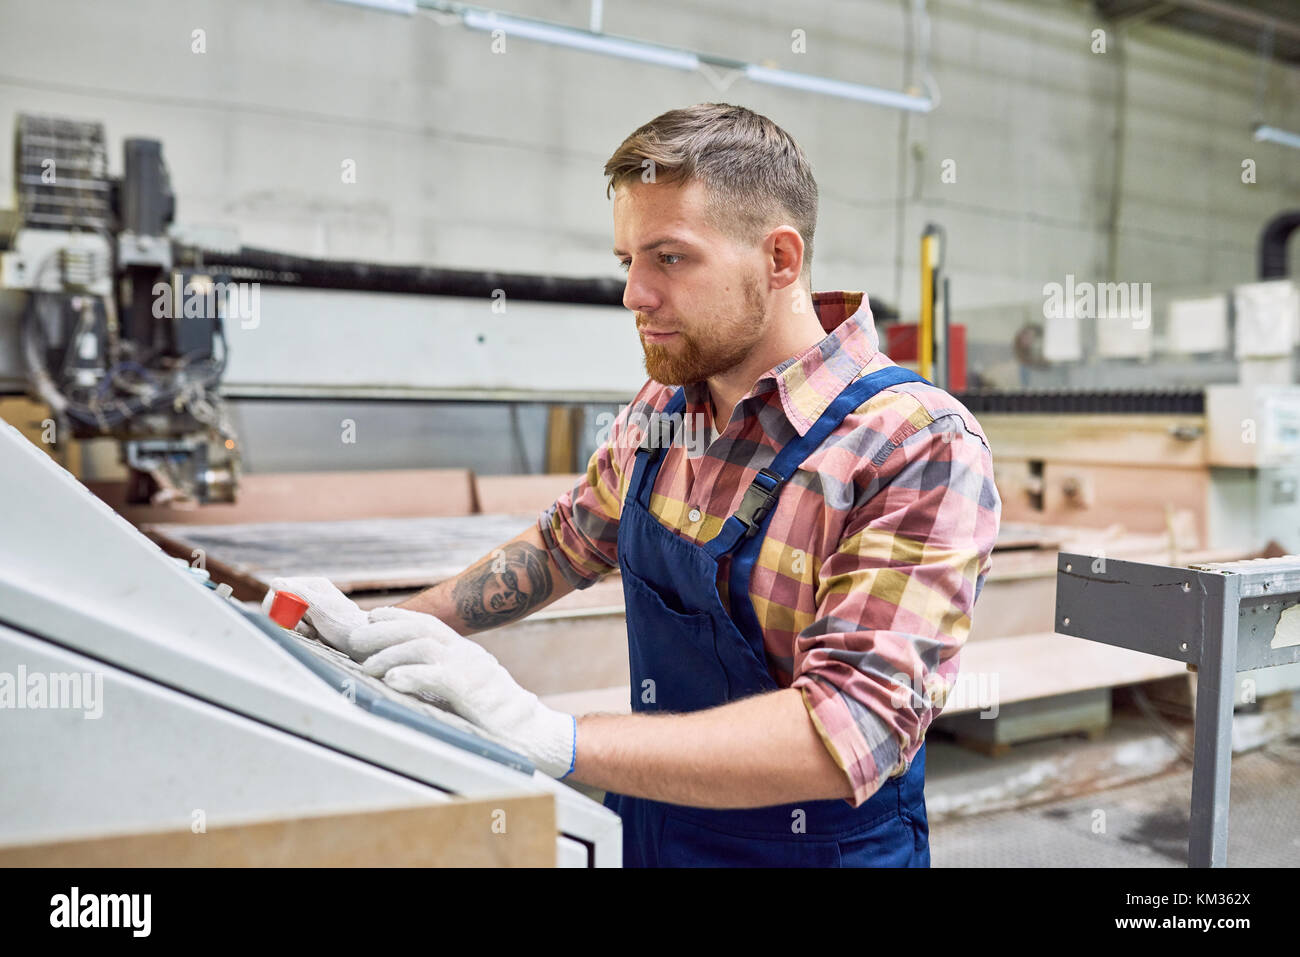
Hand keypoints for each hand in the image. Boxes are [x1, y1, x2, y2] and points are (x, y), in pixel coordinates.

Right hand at [262, 576, 371, 659]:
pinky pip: (294, 624)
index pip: (278, 588)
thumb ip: (298, 595)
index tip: (289, 619)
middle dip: (286, 618)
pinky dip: (300, 632)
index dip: (277, 605)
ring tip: (312, 633)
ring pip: (286, 615)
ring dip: (294, 627)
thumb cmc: (344, 625)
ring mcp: (310, 606)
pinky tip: (313, 636)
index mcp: (312, 585)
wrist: (363, 642)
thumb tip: (275, 582)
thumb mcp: (320, 609)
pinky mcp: (312, 620)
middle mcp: (310, 593)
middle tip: (304, 629)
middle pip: (280, 603)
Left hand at [357, 607, 576, 777]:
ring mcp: (471, 669)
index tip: (371, 616)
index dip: (398, 617)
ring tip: (367, 667)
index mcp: (465, 652)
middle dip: (384, 631)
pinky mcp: (472, 690)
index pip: (428, 624)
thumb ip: (443, 677)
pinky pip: (437, 675)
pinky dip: (411, 674)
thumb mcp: (467, 689)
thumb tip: (407, 676)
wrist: (532, 733)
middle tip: (355, 640)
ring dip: (389, 654)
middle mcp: (467, 653)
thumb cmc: (496, 718)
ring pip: (423, 647)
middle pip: (421, 629)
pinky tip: (392, 680)